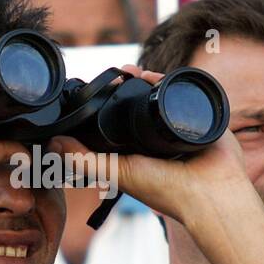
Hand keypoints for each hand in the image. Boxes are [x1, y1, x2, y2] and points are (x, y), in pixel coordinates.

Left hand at [49, 66, 258, 227]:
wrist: (211, 192)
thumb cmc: (167, 190)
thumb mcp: (118, 173)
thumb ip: (84, 161)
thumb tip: (52, 143)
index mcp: (140, 150)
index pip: (120, 117)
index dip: (110, 100)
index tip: (102, 85)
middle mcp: (160, 137)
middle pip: (141, 102)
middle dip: (129, 84)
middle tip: (121, 73)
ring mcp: (182, 125)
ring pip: (162, 95)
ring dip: (149, 79)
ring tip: (136, 72)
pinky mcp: (202, 117)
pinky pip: (186, 93)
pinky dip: (173, 82)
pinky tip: (159, 75)